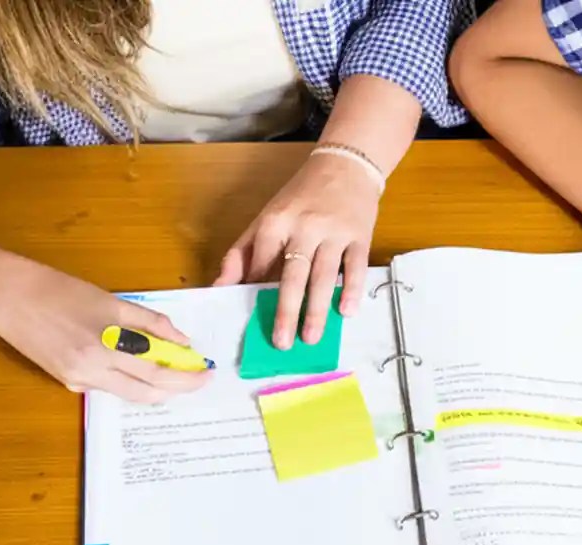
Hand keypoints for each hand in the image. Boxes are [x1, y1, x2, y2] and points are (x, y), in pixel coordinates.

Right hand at [0, 262, 210, 402]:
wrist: (10, 298)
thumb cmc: (62, 292)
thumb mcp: (112, 301)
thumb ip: (149, 322)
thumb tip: (181, 341)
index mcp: (106, 348)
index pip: (158, 372)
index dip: (186, 377)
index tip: (206, 374)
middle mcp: (93, 372)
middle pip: (146, 391)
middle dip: (176, 388)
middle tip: (195, 378)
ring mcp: (78, 380)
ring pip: (127, 393)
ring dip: (152, 385)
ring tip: (171, 370)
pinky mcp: (66, 381)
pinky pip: (106, 387)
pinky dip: (125, 379)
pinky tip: (131, 366)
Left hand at [213, 152, 377, 348]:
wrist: (345, 166)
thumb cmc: (302, 197)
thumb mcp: (266, 216)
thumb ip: (243, 251)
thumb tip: (221, 286)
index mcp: (276, 221)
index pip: (262, 260)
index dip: (255, 289)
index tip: (251, 319)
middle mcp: (305, 226)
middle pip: (294, 273)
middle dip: (287, 309)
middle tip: (281, 342)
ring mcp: (335, 232)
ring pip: (325, 275)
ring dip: (317, 309)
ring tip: (310, 338)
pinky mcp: (360, 236)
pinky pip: (356, 267)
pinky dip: (352, 290)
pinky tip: (346, 312)